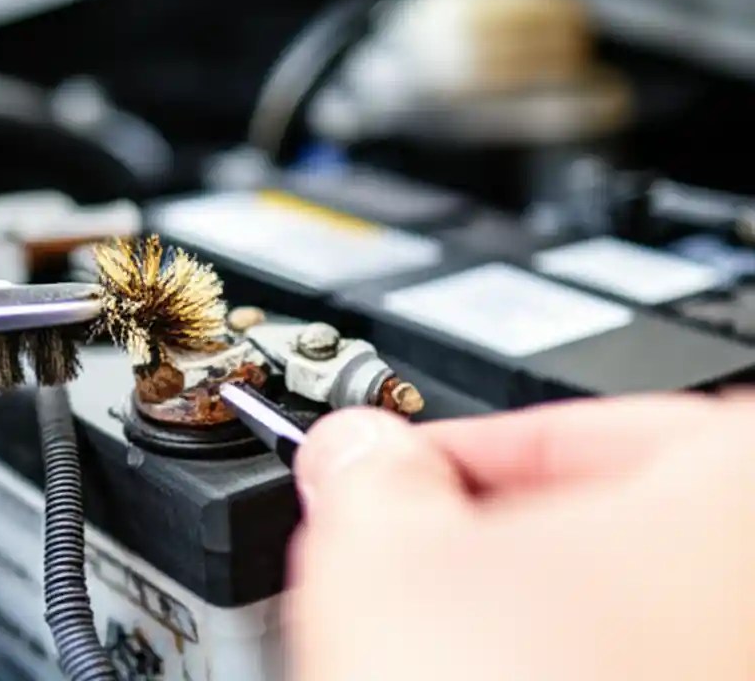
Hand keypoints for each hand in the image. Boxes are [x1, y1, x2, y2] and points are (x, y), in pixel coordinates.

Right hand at [285, 391, 754, 680]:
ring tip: (432, 640)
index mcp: (734, 490)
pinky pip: (629, 663)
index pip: (574, 420)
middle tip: (404, 552)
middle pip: (601, 512)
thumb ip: (365, 471)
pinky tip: (480, 675)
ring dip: (515, 604)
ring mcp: (739, 656)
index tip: (395, 470)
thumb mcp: (382, 554)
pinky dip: (553, 661)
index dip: (455, 442)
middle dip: (482, 526)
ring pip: (615, 604)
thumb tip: (357, 455)